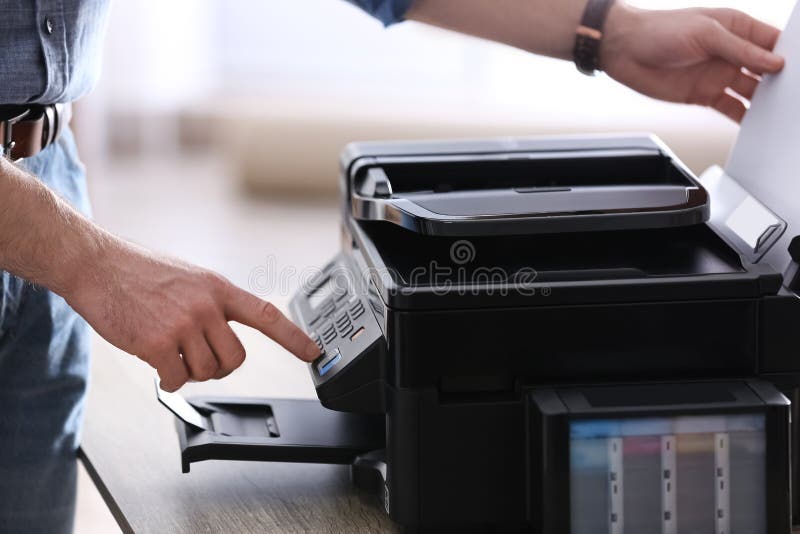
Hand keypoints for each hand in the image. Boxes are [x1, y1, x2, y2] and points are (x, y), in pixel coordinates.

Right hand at [64, 238, 319, 391]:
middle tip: (198, 357)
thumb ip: (213, 305)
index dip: (293, 336)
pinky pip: (176, 379)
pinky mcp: (157, 342)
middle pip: (236, 358)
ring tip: (170, 350)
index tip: (313, 352)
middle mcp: (207, 305)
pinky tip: (156, 363)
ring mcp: (183, 324)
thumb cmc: (140, 272)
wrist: (97, 265)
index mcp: (218, 288)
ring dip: (189, 371)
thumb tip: (226, 338)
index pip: (266, 314)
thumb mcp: (190, 279)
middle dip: (220, 366)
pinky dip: (167, 379)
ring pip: (206, 372)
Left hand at [601, 5, 784, 121]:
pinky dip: (743, 118)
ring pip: (752, 92)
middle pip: (767, 70)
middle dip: (782, 82)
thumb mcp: (705, 33)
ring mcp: (718, 75)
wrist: (624, 51)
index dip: (790, 55)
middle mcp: (731, 53)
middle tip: (795, 98)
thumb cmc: (660, 30)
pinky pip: (731, 108)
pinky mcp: (704, 95)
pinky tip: (756, 125)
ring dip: (766, 102)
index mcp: (737, 28)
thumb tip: (775, 62)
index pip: (774, 43)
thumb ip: (740, 49)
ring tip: (781, 114)